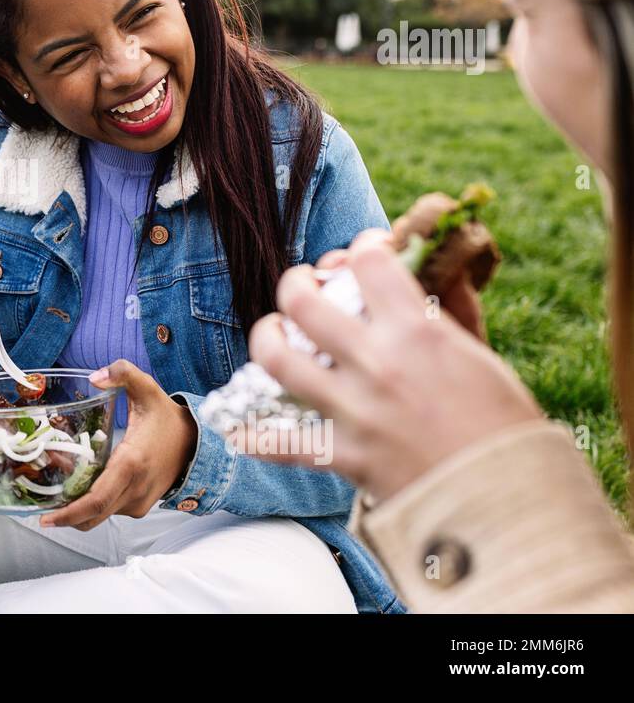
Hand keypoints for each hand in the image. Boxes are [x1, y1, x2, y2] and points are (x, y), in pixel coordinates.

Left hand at [40, 360, 198, 530]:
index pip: (96, 500)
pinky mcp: (140, 506)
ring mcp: (139, 501)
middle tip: (43, 514)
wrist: (195, 442)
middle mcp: (135, 489)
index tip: (46, 519)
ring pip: (100, 515)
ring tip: (59, 493)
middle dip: (65, 518)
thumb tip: (94, 376)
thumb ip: (122, 373)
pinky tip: (83, 489)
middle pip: (93, 516)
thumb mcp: (147, 389)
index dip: (69, 513)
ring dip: (79, 510)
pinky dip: (95, 506)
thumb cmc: (167, 418)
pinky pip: (111, 511)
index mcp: (131, 463)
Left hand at [242, 231, 541, 502]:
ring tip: (274, 333)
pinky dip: (255, 438)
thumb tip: (445, 266)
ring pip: (277, 358)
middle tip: (305, 287)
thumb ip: (457, 310)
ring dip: (267, 337)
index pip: (369, 261)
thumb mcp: (485, 357)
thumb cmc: (505, 426)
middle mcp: (376, 363)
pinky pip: (280, 443)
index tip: (366, 252)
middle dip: (297, 282)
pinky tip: (239, 428)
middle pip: (302, 300)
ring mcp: (353, 409)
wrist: (509, 504)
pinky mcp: (342, 455)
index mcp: (416, 331)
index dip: (365, 246)